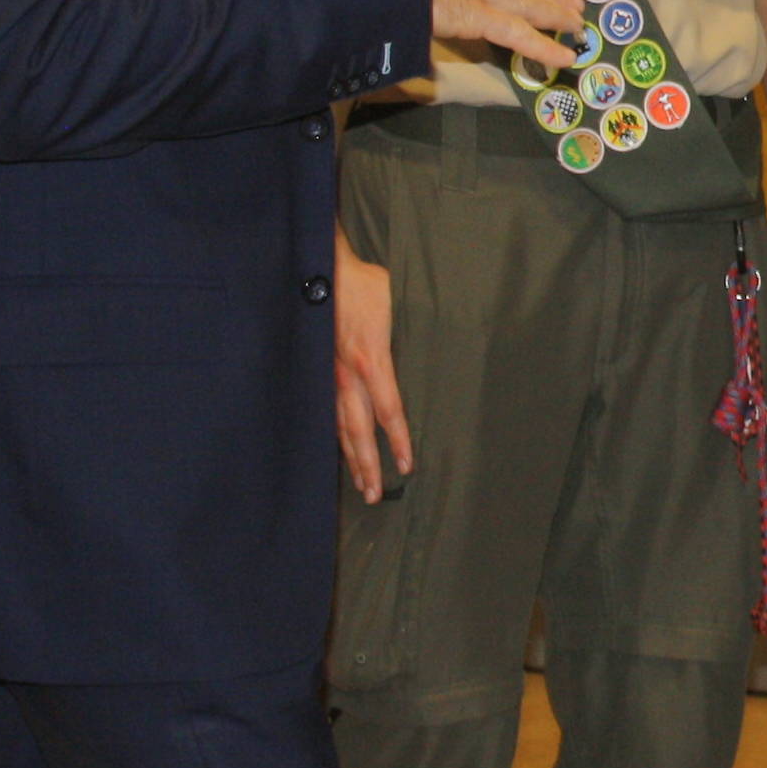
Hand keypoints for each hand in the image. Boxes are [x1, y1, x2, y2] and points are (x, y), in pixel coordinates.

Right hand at [333, 235, 413, 501]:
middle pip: (359, 431)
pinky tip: (341, 453)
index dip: (398, 440)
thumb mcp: (399, 300)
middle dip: (368, 465)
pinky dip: (334, 437)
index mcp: (372, 359)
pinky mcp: (318, 373)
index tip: (407, 465)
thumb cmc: (365, 283)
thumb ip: (416, 326)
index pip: (389, 410)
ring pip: (340, 427)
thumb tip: (448, 334)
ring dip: (350, 458)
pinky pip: (327, 412)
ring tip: (361, 485)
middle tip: (377, 495)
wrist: (321, 272)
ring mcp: (329, 376)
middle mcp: (347, 375)